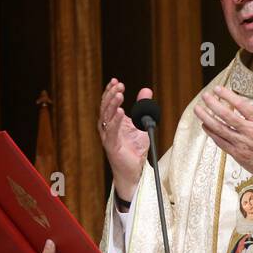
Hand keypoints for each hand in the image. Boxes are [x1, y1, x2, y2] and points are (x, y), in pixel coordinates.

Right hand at [99, 79, 150, 202]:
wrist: (134, 171)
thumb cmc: (136, 149)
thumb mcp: (143, 123)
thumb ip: (143, 107)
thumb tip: (146, 90)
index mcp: (112, 121)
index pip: (109, 103)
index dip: (111, 91)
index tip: (116, 81)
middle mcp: (107, 127)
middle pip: (106, 107)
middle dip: (111, 94)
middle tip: (119, 85)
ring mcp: (108, 137)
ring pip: (107, 117)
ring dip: (113, 104)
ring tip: (120, 93)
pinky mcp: (112, 146)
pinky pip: (112, 131)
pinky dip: (116, 121)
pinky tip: (121, 111)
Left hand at [193, 86, 252, 195]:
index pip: (241, 105)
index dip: (227, 96)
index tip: (218, 89)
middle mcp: (250, 132)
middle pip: (227, 116)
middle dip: (213, 104)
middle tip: (205, 96)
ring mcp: (242, 144)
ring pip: (220, 129)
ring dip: (207, 118)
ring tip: (198, 110)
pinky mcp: (238, 155)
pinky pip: (221, 142)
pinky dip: (212, 133)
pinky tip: (206, 126)